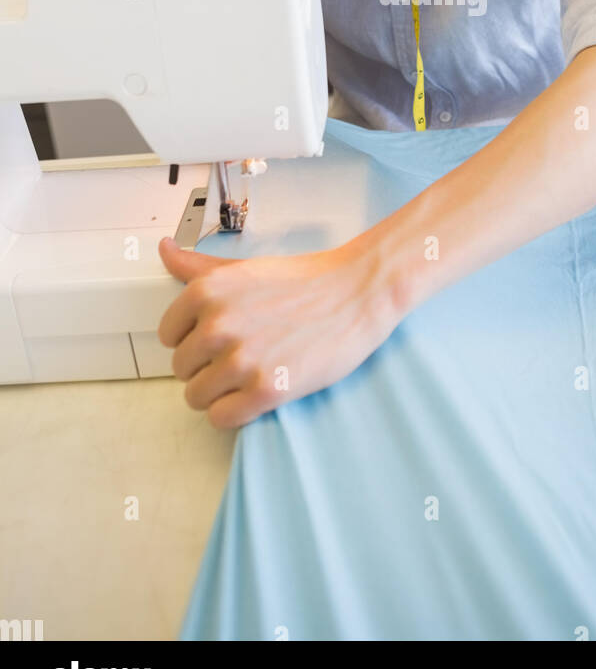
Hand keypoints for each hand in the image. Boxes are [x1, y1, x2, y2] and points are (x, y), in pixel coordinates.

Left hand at [157, 237, 399, 428]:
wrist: (357, 293)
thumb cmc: (305, 280)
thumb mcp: (245, 268)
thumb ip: (199, 266)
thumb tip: (164, 250)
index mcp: (207, 292)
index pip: (167, 336)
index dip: (194, 339)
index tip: (219, 338)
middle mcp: (217, 325)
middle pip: (181, 369)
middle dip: (207, 367)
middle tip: (242, 356)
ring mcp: (241, 359)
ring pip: (196, 397)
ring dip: (219, 393)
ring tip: (249, 377)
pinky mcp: (265, 390)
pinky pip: (221, 418)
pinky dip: (234, 413)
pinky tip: (256, 394)